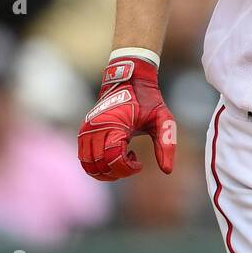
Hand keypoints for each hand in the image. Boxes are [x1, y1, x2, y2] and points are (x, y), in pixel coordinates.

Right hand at [78, 54, 176, 180]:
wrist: (130, 80)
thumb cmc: (148, 100)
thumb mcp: (163, 118)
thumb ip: (166, 143)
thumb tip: (167, 171)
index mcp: (114, 124)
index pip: (113, 160)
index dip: (127, 169)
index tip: (139, 164)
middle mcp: (96, 128)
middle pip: (99, 166)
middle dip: (118, 172)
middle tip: (132, 163)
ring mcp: (87, 130)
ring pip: (88, 165)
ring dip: (105, 171)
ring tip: (122, 160)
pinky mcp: (84, 131)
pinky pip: (83, 158)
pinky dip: (97, 165)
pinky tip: (113, 157)